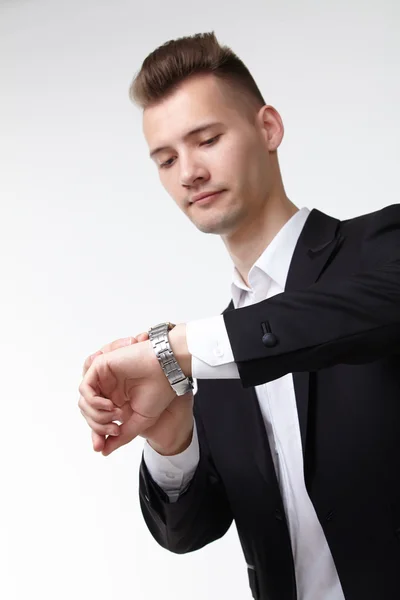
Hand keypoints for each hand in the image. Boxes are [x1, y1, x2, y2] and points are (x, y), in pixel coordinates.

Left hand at [79, 334, 193, 455]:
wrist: (168, 371)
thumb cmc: (159, 390)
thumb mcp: (140, 421)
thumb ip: (122, 436)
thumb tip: (104, 451)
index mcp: (117, 400)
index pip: (97, 420)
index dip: (97, 434)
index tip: (101, 448)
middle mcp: (108, 389)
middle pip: (88, 413)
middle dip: (98, 427)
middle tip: (115, 430)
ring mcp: (103, 378)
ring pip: (84, 402)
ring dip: (97, 415)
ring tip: (117, 416)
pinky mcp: (100, 366)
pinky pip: (85, 388)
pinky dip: (93, 402)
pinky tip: (109, 406)